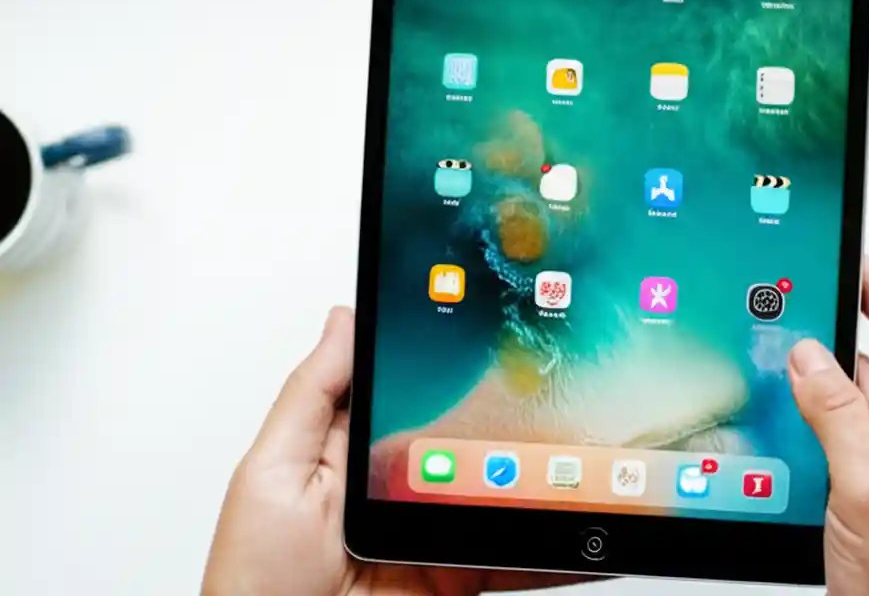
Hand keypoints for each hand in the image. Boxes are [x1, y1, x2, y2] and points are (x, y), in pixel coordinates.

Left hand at [201, 308, 591, 595]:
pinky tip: (584, 535)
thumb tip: (346, 320)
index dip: (455, 365)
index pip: (415, 393)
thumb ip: (314, 397)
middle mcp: (402, 488)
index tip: (503, 332)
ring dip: (549, 484)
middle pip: (475, 443)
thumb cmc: (254, 578)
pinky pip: (517, 560)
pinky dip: (556, 552)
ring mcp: (435, 536)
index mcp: (355, 451)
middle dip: (520, 423)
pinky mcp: (459, 578)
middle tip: (567, 401)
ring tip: (593, 466)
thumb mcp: (272, 473)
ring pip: (505, 498)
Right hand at [789, 258, 868, 595]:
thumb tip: (808, 356)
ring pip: (854, 406)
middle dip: (835, 354)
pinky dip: (811, 429)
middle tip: (791, 316)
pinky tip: (784, 418)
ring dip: (818, 397)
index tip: (856, 261)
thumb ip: (836, 412)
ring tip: (777, 374)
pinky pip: (841, 439)